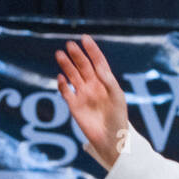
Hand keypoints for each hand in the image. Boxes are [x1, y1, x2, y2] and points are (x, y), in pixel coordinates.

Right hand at [55, 34, 128, 169]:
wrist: (110, 139)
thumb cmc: (118, 119)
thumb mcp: (117, 98)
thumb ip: (109, 82)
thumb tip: (100, 68)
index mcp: (106, 82)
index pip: (98, 62)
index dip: (92, 50)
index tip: (85, 38)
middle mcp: (93, 86)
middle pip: (83, 66)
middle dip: (77, 55)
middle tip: (69, 44)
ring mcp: (83, 95)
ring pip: (73, 76)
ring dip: (66, 65)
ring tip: (59, 54)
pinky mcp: (74, 106)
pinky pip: (66, 92)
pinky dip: (62, 84)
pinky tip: (60, 77)